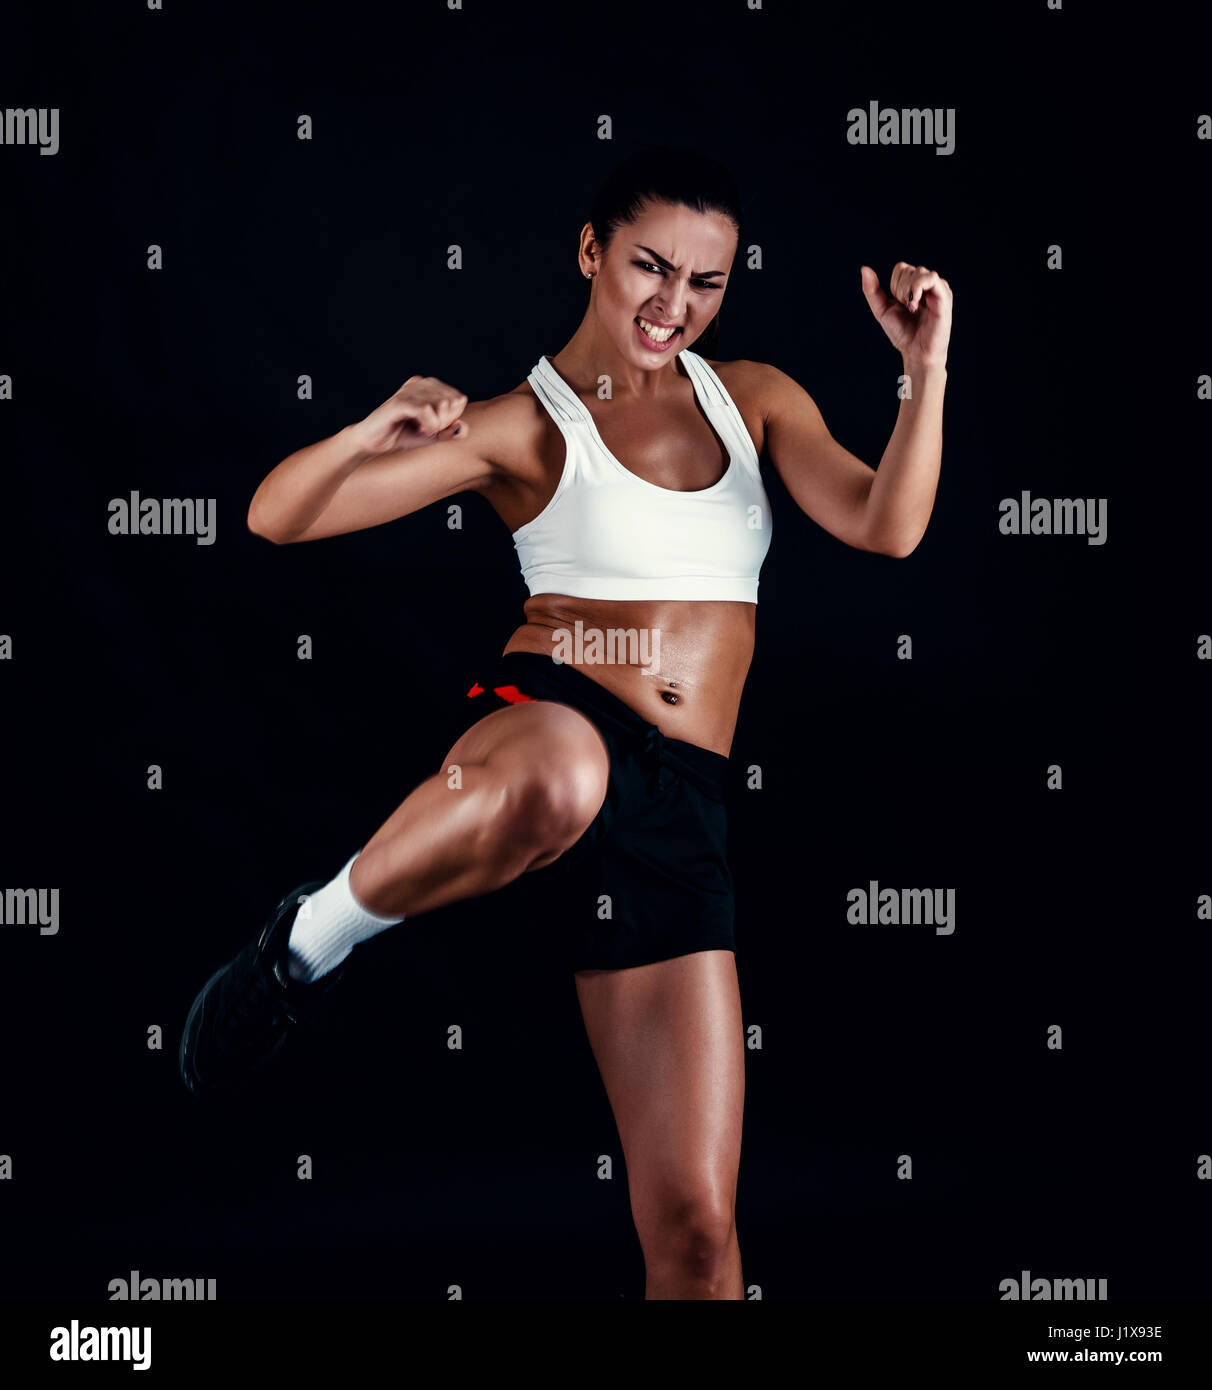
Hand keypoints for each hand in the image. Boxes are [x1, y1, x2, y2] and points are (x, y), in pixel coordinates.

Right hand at [350, 376, 470, 454]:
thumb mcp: (432, 436)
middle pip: (452, 401)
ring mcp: (408, 390)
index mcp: (428, 386)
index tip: (436, 427)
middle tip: (429, 430)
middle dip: (445, 421)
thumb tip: (463, 429)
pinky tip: (421, 431)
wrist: (373, 441)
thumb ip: (449, 432)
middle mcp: (419, 383)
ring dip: (436, 424)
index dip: (453, 418)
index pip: (458, 398)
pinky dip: (429, 424)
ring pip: (441, 404)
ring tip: (423, 430)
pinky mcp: (400, 401)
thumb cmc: (402, 435)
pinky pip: (426, 410)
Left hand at [860, 263, 951, 368]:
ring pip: (919, 272)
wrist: (917, 353)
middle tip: (908, 309)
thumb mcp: (882, 310)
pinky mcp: (944, 296)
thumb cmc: (903, 334)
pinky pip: (932, 279)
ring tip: (912, 308)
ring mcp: (938, 289)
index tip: (899, 304)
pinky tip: (915, 302)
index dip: (895, 285)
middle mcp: (928, 285)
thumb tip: (864, 269)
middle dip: (900, 289)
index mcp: (915, 285)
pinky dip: (918, 287)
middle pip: (909, 269)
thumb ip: (872, 290)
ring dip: (908, 290)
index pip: (901, 268)